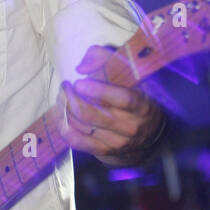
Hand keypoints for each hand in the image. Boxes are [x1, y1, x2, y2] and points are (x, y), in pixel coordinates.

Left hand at [59, 44, 165, 162]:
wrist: (148, 133)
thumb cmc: (135, 95)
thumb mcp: (130, 73)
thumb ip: (106, 58)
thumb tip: (81, 68)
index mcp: (142, 105)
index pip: (124, 100)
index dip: (99, 91)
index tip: (79, 83)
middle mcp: (131, 126)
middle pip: (91, 114)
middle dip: (70, 99)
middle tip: (65, 87)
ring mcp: (116, 142)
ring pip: (80, 126)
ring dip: (64, 110)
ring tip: (61, 97)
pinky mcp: (103, 152)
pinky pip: (76, 141)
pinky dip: (63, 126)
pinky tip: (61, 115)